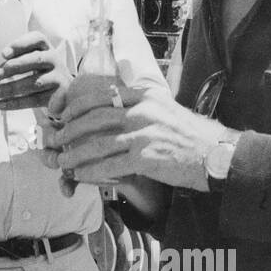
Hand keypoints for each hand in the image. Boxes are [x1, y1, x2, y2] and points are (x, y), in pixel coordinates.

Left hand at [0, 32, 72, 110]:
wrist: (62, 92)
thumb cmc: (37, 72)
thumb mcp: (23, 62)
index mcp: (44, 46)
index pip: (36, 38)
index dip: (20, 44)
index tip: (2, 52)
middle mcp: (54, 59)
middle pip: (36, 60)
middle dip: (14, 66)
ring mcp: (58, 78)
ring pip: (34, 82)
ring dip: (10, 88)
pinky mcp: (58, 96)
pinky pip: (35, 100)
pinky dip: (16, 103)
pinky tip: (0, 104)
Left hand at [42, 79, 229, 191]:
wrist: (215, 154)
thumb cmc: (187, 134)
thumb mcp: (162, 108)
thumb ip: (136, 104)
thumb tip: (108, 102)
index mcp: (143, 96)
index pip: (99, 94)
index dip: (75, 104)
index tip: (61, 113)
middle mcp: (142, 111)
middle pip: (93, 118)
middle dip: (69, 130)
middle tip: (55, 139)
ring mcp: (144, 134)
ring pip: (97, 144)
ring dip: (74, 154)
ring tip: (62, 161)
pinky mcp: (146, 158)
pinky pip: (109, 165)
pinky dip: (90, 172)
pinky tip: (80, 176)